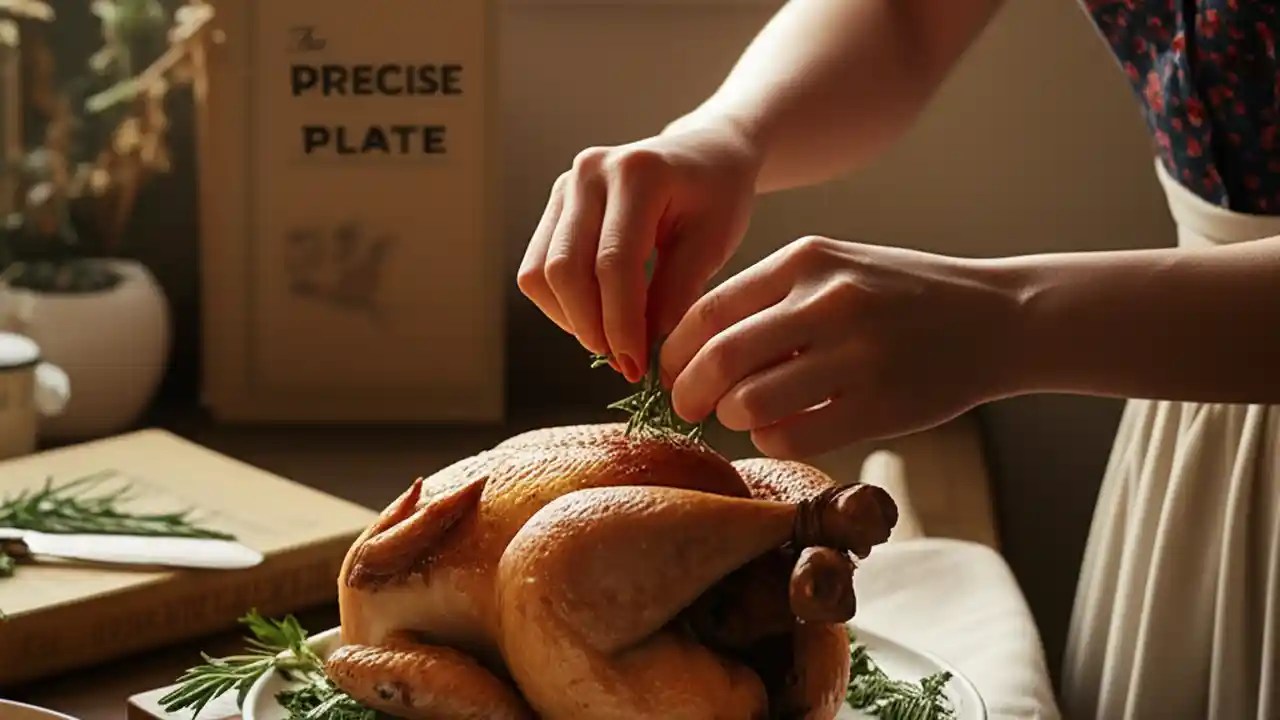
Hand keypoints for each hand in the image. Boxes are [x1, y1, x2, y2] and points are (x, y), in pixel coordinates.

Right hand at [517, 119, 761, 381]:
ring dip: (572, 320)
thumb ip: (679, 291)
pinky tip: (598, 319)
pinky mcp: (555, 206)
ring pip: (541, 272)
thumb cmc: (718, 195)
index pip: (613, 262)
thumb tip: (647, 346)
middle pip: (565, 269)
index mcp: (637, 172)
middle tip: (625, 363)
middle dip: (592, 327)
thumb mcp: (715, 241)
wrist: (704, 153)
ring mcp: (564, 186)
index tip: (639, 365)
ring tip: (613, 343)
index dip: (621, 322)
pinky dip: (562, 305)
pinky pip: (538, 268)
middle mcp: (589, 172)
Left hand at [660, 236, 1018, 458]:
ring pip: (749, 403)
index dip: (676, 349)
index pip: (709, 309)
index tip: (670, 369)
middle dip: (686, 392)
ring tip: (743, 415)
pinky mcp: (880, 405)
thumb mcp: (836, 267)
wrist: (998, 317)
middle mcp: (829, 301)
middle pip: (719, 359)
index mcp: (807, 260)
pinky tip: (783, 429)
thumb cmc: (902, 296)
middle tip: (686, 407)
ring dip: (731, 417)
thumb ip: (771, 296)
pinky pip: (792, 436)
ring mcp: (857, 354)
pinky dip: (772, 439)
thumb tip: (691, 346)